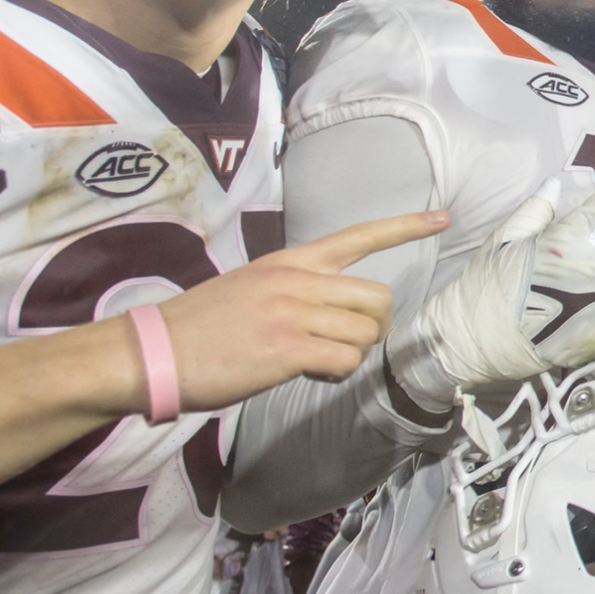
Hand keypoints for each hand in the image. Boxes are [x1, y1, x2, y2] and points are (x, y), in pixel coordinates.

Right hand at [156, 210, 449, 411]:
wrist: (152, 351)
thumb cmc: (199, 327)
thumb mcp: (250, 287)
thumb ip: (294, 290)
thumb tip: (331, 314)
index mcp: (288, 262)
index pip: (357, 236)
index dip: (404, 227)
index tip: (442, 218)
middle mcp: (296, 281)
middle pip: (377, 297)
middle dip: (374, 326)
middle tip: (347, 345)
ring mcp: (292, 313)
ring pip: (365, 333)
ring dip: (352, 355)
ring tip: (317, 361)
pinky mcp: (286, 349)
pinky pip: (344, 362)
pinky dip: (337, 375)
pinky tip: (310, 375)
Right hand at [391, 154, 594, 409]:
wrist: (463, 341)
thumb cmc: (481, 290)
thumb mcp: (503, 243)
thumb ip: (534, 212)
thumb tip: (557, 184)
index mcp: (564, 241)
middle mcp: (585, 271)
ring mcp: (590, 309)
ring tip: (589, 325)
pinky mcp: (588, 344)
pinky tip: (583, 347)